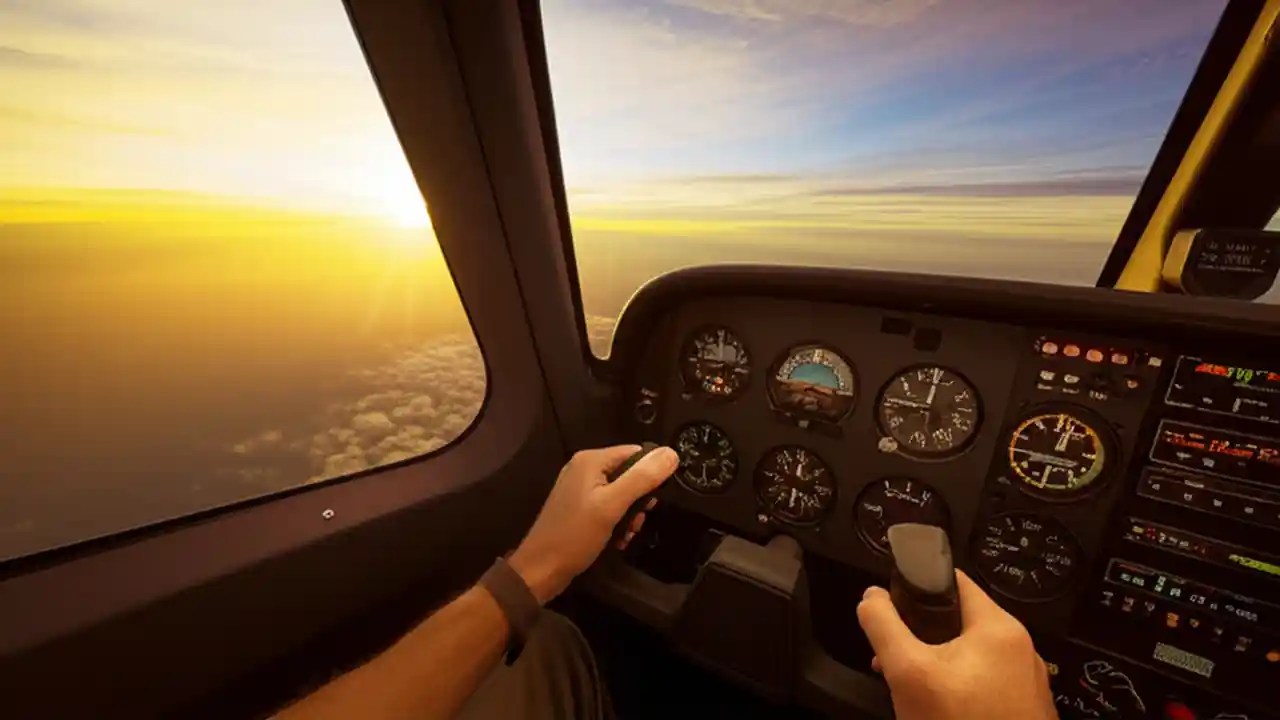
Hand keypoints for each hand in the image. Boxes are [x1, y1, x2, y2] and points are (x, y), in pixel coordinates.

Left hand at [508, 444, 677, 604]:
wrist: (541, 570)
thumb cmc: (575, 536)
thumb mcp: (612, 506)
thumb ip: (641, 479)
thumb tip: (671, 453)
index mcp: (590, 460)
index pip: (635, 453)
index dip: (651, 474)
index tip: (655, 501)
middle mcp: (584, 468)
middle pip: (628, 473)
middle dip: (639, 499)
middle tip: (637, 522)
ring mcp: (580, 489)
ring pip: (620, 493)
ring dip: (630, 515)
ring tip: (627, 534)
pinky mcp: (578, 507)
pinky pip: (608, 506)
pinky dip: (617, 521)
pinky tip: (617, 539)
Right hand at [857, 571, 1057, 719]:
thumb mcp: (908, 673)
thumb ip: (884, 626)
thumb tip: (871, 596)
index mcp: (999, 627)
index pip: (952, 581)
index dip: (915, 587)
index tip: (889, 609)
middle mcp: (1020, 648)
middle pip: (958, 621)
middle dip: (918, 636)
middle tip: (892, 661)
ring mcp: (1026, 682)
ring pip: (969, 656)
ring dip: (934, 665)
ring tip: (908, 691)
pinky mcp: (1024, 710)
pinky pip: (984, 684)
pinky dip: (957, 689)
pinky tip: (936, 713)